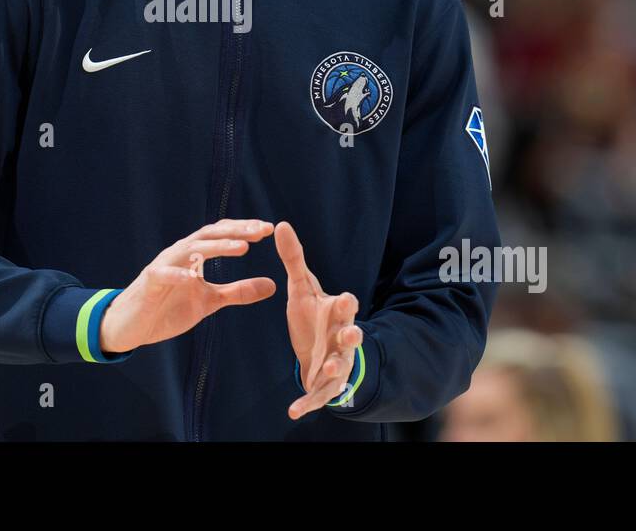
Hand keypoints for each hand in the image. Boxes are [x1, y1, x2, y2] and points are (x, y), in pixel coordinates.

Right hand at [99, 219, 276, 353]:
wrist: (131, 325)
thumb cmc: (168, 307)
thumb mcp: (209, 301)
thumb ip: (238, 292)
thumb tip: (273, 285)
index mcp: (194, 255)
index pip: (221, 234)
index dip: (244, 229)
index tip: (269, 229)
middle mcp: (180, 253)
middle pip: (210, 235)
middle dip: (236, 231)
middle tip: (261, 230)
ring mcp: (163, 266)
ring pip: (190, 249)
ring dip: (216, 246)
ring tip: (241, 247)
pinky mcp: (149, 283)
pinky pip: (162, 274)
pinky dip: (176, 273)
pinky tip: (192, 276)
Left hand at [274, 221, 363, 419]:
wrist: (317, 350)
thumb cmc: (314, 315)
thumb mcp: (302, 288)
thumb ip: (293, 259)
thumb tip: (281, 224)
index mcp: (337, 312)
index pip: (347, 306)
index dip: (346, 304)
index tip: (344, 299)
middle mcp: (342, 337)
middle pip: (353, 336)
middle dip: (353, 335)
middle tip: (352, 333)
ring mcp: (336, 362)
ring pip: (341, 366)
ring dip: (335, 367)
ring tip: (327, 367)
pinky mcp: (326, 384)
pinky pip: (319, 395)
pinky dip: (308, 403)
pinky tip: (294, 411)